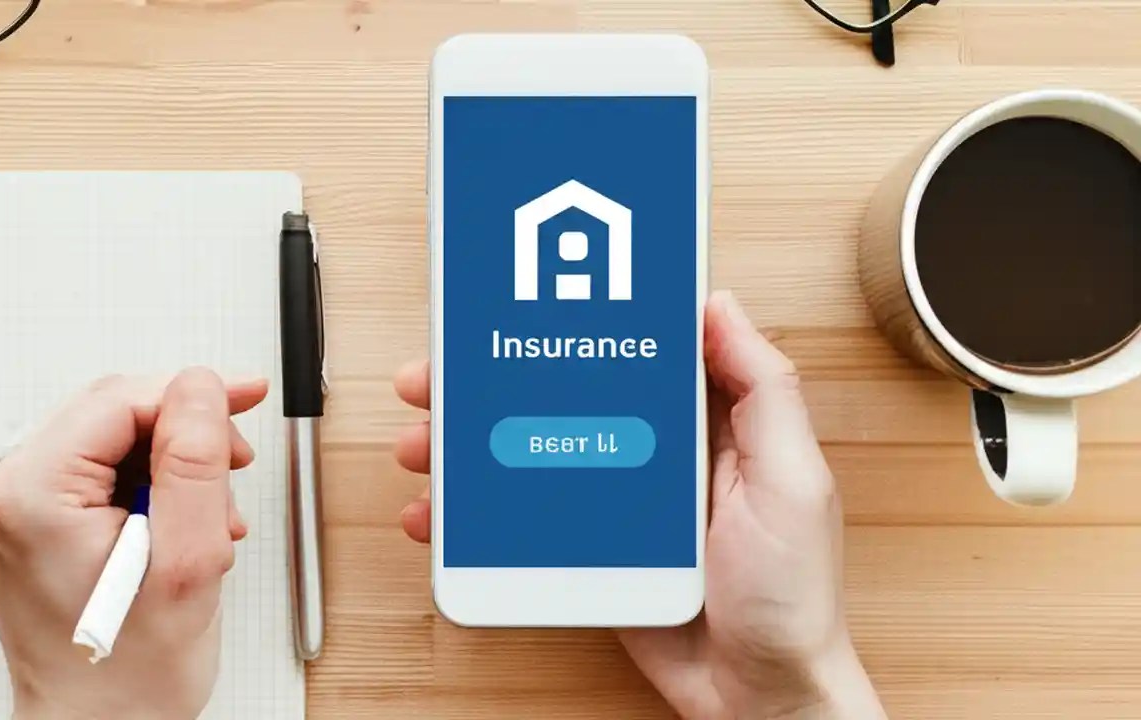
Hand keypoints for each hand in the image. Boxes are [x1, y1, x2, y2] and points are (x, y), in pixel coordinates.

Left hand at [0, 368, 268, 719]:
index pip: (121, 400)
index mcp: (27, 494)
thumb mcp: (187, 562)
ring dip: (171, 464)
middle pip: (112, 413)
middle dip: (186, 434)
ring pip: (109, 437)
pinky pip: (94, 466)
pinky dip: (145, 483)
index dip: (194, 394)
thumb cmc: (130, 672)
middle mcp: (0, 489)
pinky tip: (175, 521)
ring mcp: (6, 502)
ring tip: (210, 518)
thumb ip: (194, 463)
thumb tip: (201, 387)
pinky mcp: (22, 514)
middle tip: (237, 466)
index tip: (245, 396)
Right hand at [392, 292, 885, 719]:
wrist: (761, 696)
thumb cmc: (792, 596)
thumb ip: (763, 391)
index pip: (628, 350)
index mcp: (706, 424)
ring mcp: (617, 504)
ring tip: (421, 443)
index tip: (515, 305)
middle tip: (435, 376)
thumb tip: (718, 303)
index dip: (569, 324)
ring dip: (468, 444)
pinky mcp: (590, 551)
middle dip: (491, 382)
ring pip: (528, 454)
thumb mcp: (792, 481)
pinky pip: (522, 521)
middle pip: (559, 397)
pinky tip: (438, 515)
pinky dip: (474, 519)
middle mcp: (654, 454)